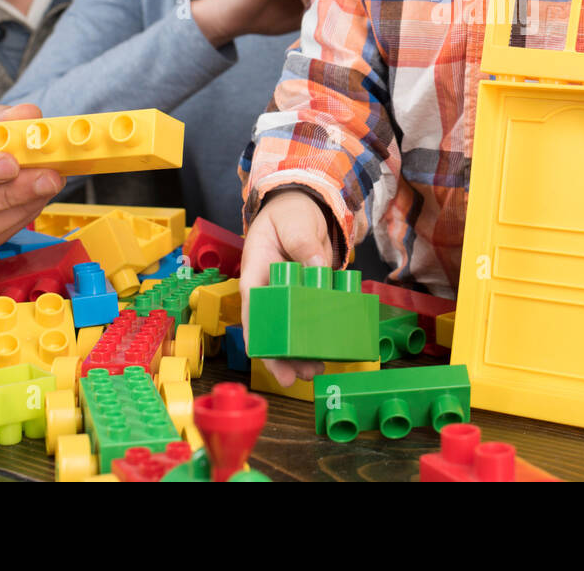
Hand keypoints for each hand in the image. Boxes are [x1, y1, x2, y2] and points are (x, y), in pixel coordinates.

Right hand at [239, 188, 332, 387]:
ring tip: (315, 372)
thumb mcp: (293, 222)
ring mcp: (291, 295)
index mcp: (256, 272)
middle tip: (294, 377)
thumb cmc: (289, 214)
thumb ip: (303, 242)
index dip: (255, 334)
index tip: (261, 356)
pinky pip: (312, 319)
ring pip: (292, 330)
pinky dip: (319, 336)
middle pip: (271, 328)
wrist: (305, 206)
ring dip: (301, 353)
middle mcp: (271, 290)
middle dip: (280, 355)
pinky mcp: (310, 296)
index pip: (253, 307)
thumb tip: (317, 267)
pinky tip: (330, 352)